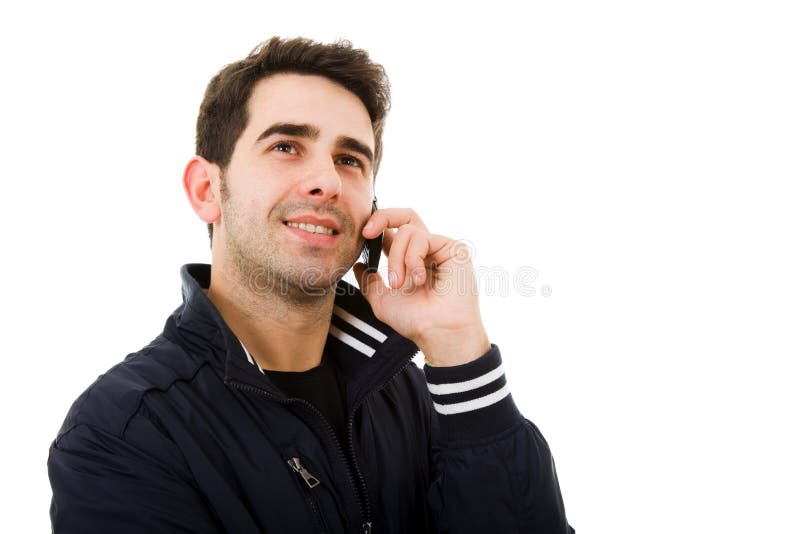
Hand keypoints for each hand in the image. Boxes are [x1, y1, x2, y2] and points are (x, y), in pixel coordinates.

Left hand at [353, 208, 489, 366]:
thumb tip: (358, 265)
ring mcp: (441, 248)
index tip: (362, 235)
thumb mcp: (381, 300)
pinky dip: (412, 258)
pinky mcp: (453, 248)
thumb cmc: (416, 320)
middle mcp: (427, 251)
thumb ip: (369, 281)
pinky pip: (422, 238)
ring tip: (398, 283)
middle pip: (405, 216)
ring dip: (396, 258)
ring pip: (407, 230)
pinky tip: (418, 279)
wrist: (438, 332)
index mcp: (411, 260)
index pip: (393, 232)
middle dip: (383, 216)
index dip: (377, 227)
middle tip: (367, 232)